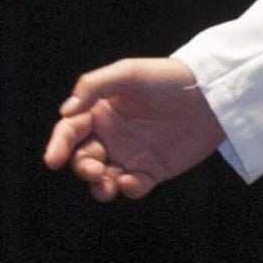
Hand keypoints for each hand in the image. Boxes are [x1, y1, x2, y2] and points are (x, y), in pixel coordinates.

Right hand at [43, 56, 224, 200]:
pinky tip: (132, 181)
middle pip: (83, 159)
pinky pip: (133, 186)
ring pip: (104, 178)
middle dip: (83, 168)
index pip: (70, 131)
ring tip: (106, 185)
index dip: (58, 145)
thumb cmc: (168, 78)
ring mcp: (131, 154)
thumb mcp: (128, 73)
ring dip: (99, 185)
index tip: (53, 159)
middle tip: (95, 170)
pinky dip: (128, 188)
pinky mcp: (152, 170)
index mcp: (100, 111)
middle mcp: (111, 135)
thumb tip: (66, 112)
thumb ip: (94, 87)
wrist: (210, 95)